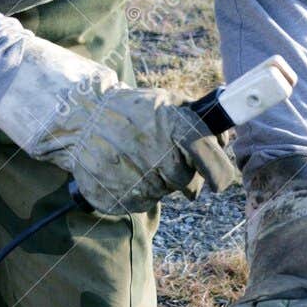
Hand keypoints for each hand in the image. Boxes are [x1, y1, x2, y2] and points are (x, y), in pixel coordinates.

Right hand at [0, 35, 238, 213]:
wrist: (81, 118)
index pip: (208, 158)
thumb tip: (224, 138)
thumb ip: (200, 120)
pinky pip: (139, 203)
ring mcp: (133, 178)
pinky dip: (137, 192)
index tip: (218, 182)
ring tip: (139, 161)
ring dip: (157, 183)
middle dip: (182, 175)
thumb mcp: (168, 103)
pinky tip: (126, 172)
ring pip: (162, 194)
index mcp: (173, 127)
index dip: (218, 173)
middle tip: (165, 160)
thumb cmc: (132, 110)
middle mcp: (154, 153)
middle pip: (186, 183)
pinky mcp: (115, 197)